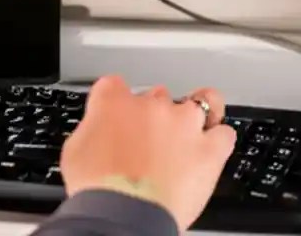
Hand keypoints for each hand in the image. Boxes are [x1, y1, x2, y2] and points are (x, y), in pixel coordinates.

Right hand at [60, 75, 236, 232]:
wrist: (124, 215)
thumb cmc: (98, 191)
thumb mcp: (75, 152)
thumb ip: (93, 130)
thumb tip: (99, 132)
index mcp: (114, 103)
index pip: (115, 85)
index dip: (117, 100)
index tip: (118, 114)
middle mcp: (151, 106)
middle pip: (158, 96)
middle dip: (154, 116)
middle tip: (148, 141)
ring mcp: (184, 124)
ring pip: (201, 102)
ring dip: (195, 115)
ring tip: (190, 131)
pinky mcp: (208, 148)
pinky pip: (224, 133)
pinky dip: (219, 139)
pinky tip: (212, 147)